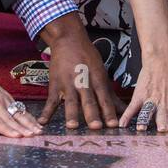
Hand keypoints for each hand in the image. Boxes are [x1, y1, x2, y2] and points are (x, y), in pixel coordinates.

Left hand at [0, 67, 42, 137]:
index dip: (7, 130)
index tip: (18, 136)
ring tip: (39, 131)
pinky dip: (28, 116)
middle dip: (24, 128)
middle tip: (34, 136)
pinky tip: (36, 122)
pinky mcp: (7, 97)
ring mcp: (3, 100)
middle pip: (12, 119)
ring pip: (19, 113)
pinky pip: (19, 108)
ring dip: (30, 122)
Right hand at [38, 15, 120, 129]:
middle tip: (96, 127)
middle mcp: (83, 82)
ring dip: (71, 114)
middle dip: (92, 114)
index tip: (114, 125)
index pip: (105, 98)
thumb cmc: (88, 57)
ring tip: (72, 126)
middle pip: (89, 101)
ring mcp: (68, 84)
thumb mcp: (102, 73)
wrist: (68, 40)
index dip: (109, 112)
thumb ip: (110, 94)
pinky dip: (46, 112)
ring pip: (71, 101)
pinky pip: (51, 100)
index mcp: (97, 80)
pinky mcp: (55, 84)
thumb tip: (124, 110)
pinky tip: (43, 122)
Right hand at [120, 53, 167, 131]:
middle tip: (163, 129)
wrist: (162, 62)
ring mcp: (150, 101)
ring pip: (147, 112)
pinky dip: (127, 116)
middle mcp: (163, 105)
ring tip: (142, 128)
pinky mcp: (140, 96)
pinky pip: (133, 108)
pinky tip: (122, 124)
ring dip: (145, 120)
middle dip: (163, 123)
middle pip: (163, 116)